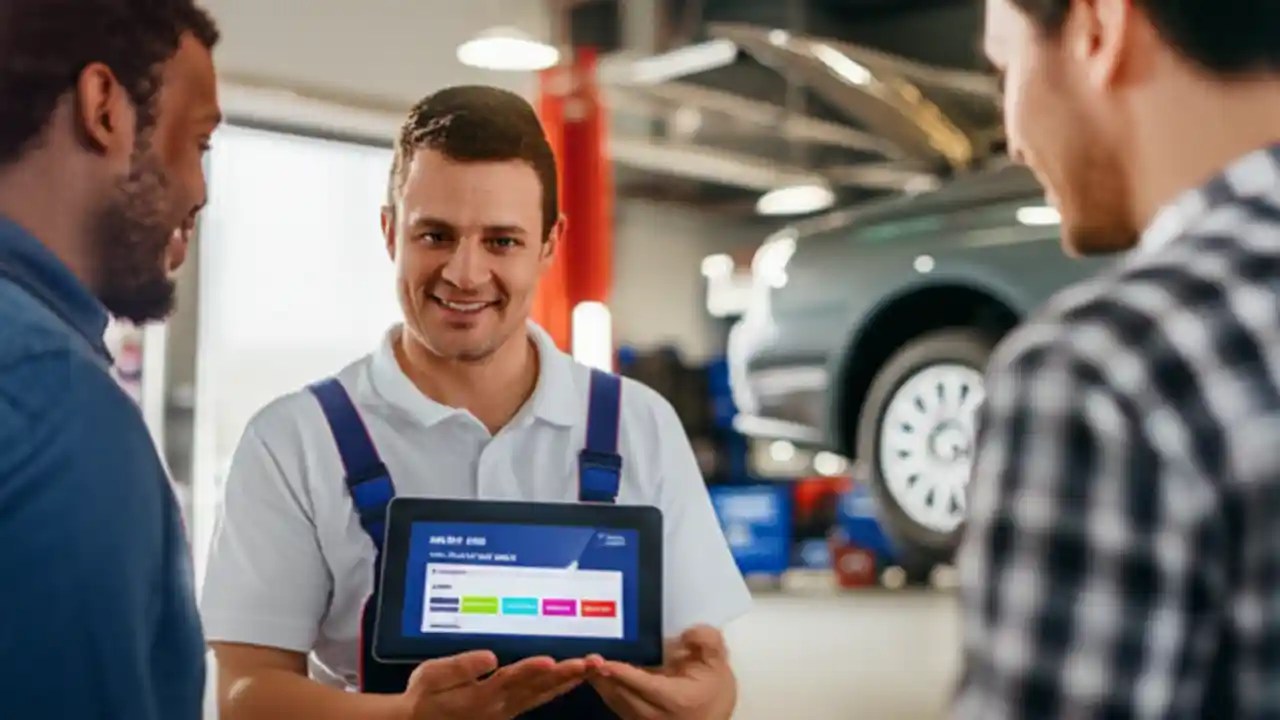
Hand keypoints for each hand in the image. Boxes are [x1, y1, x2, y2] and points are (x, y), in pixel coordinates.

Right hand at [401, 650, 586, 719]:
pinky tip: (569, 680)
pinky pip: (537, 699)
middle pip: (536, 688)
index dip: (532, 669)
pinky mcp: (507, 712)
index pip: (512, 679)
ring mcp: (505, 711)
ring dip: (566, 682)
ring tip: (589, 669)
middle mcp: (499, 706)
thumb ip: (461, 667)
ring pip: (541, 695)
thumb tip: (491, 657)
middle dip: (564, 675)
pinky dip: (555, 689)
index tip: (551, 661)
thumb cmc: (423, 697)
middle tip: (588, 663)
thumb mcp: (432, 677)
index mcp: (481, 695)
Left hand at [586, 625, 736, 719]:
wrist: (711, 717)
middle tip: (589, 658)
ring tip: (589, 664)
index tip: (604, 663)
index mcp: (674, 699)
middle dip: (604, 677)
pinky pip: (617, 706)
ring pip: (616, 703)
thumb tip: (687, 634)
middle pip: (622, 695)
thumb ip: (706, 641)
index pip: (644, 686)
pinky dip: (608, 691)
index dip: (623, 674)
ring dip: (602, 684)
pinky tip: (600, 676)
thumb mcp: (717, 663)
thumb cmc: (713, 691)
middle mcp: (655, 715)